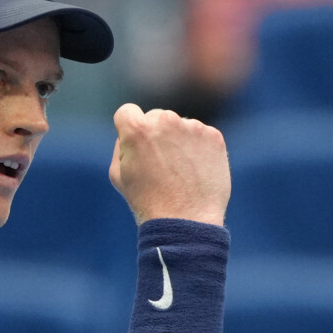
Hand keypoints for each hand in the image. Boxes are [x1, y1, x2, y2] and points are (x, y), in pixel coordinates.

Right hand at [108, 104, 229, 225]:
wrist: (186, 220)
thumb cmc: (147, 201)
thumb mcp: (118, 174)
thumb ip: (121, 144)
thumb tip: (133, 131)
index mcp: (137, 128)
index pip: (127, 112)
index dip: (127, 128)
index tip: (134, 144)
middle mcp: (165, 120)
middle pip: (156, 117)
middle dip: (155, 135)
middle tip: (159, 165)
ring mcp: (192, 127)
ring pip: (180, 127)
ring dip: (178, 142)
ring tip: (179, 173)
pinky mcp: (213, 137)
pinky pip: (201, 136)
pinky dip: (198, 150)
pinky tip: (195, 172)